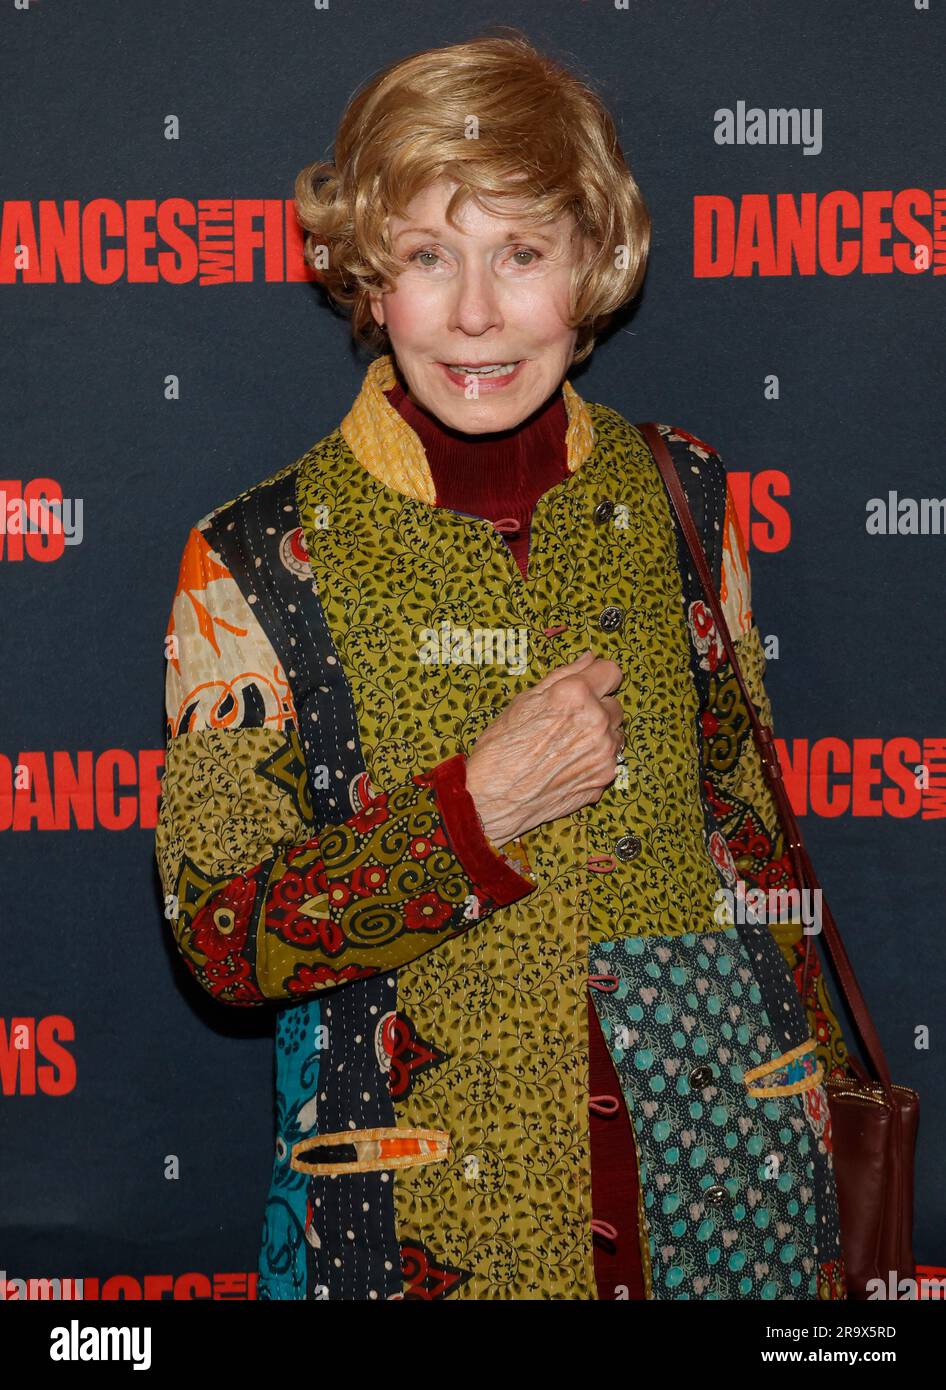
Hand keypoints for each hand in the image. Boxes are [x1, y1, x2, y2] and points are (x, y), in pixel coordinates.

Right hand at [464, 649, 625, 847]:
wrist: (493, 798)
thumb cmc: (500, 748)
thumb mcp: (524, 701)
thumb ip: (563, 676)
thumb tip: (588, 658)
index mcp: (574, 695)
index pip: (611, 672)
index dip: (598, 677)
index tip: (590, 684)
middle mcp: (596, 721)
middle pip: (615, 704)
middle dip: (597, 708)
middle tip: (568, 722)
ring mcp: (604, 753)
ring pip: (615, 733)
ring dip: (599, 735)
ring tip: (566, 746)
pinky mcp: (604, 778)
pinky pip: (609, 760)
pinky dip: (594, 760)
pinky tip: (567, 765)